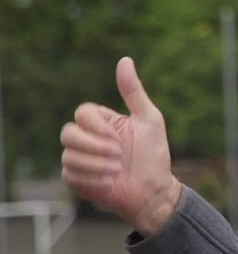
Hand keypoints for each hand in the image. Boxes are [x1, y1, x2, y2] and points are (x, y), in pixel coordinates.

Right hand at [60, 57, 181, 235]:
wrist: (154, 193)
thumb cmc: (154, 157)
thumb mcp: (150, 120)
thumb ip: (134, 92)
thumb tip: (125, 60)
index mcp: (102, 122)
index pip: (82, 112)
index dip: (97, 127)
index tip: (119, 141)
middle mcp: (87, 138)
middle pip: (68, 133)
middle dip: (95, 148)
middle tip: (118, 158)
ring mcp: (79, 159)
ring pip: (68, 155)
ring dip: (95, 166)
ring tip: (116, 172)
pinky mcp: (76, 179)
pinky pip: (69, 174)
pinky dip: (92, 180)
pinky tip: (109, 184)